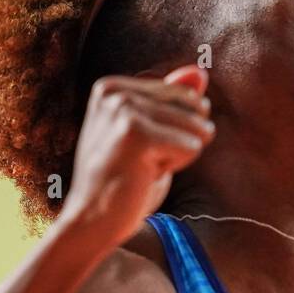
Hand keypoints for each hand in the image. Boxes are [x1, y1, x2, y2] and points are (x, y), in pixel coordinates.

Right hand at [58, 65, 213, 248]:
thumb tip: (200, 71)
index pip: (185, 96)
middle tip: (142, 161)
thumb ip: (174, 100)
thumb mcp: (154, 134)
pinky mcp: (135, 133)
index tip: (139, 150)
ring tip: (143, 167)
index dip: (175, 130)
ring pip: (196, 127)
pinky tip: (144, 175)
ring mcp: (122, 110)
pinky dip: (176, 167)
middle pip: (194, 106)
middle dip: (181, 140)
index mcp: (112, 87)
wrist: (92, 221)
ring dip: (178, 156)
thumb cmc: (125, 180)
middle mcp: (114, 92)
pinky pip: (192, 146)